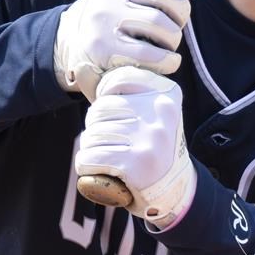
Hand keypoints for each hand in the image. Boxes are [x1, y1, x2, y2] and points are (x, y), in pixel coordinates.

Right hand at [54, 0, 209, 100]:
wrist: (71, 42)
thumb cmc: (113, 13)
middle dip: (181, 14)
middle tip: (175, 25)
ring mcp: (103, 17)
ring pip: (162, 25)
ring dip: (173, 38)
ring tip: (167, 43)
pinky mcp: (103, 47)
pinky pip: (151, 54)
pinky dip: (167, 60)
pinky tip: (167, 60)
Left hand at [74, 67, 196, 227]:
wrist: (174, 188)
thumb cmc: (151, 144)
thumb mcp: (144, 113)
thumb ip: (113, 90)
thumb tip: (80, 66)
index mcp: (167, 95)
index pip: (120, 78)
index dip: (106, 96)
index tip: (113, 114)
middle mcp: (160, 114)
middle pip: (101, 109)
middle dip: (96, 126)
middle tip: (108, 141)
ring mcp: (149, 139)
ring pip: (93, 134)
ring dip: (90, 147)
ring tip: (105, 155)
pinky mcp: (135, 164)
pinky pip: (90, 157)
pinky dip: (86, 165)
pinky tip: (98, 169)